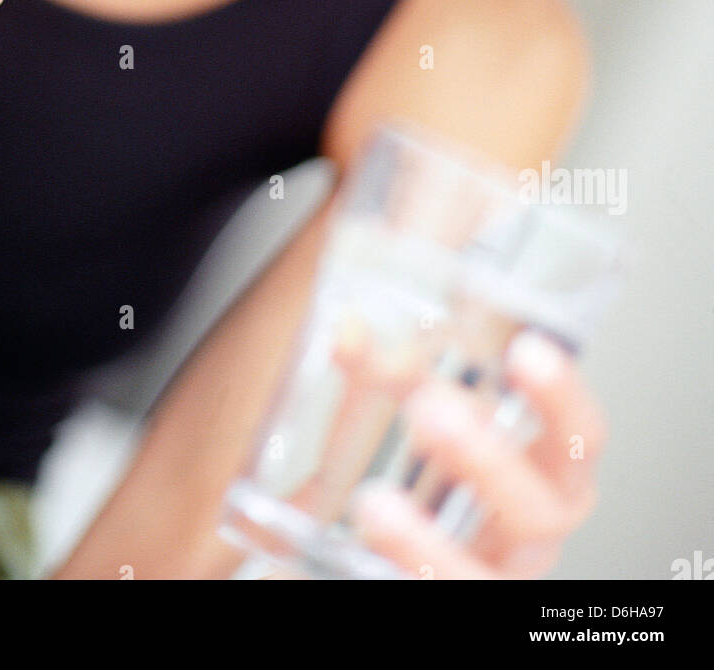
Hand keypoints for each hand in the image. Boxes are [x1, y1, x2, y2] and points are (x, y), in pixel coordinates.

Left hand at [346, 330, 607, 578]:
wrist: (398, 535)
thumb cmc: (431, 465)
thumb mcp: (415, 408)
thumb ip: (383, 371)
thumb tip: (348, 332)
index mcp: (548, 468)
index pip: (581, 437)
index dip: (562, 398)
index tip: (527, 351)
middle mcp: (536, 527)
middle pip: (544, 509)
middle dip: (490, 462)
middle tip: (432, 410)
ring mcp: (498, 576)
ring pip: (483, 574)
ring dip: (428, 539)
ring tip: (375, 500)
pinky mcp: (458, 597)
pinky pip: (438, 593)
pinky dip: (405, 563)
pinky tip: (369, 537)